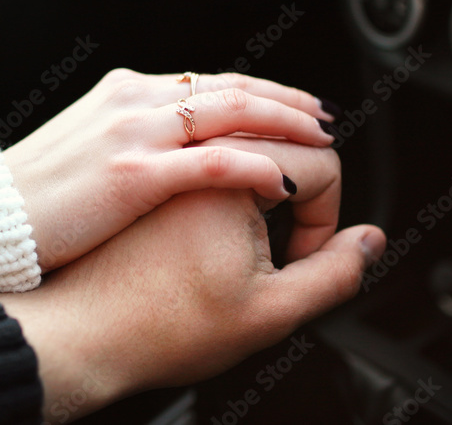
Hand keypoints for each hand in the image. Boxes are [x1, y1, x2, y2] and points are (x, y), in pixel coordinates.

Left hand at [0, 139, 384, 422]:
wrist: (78, 333)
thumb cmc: (160, 328)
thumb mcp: (264, 315)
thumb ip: (333, 275)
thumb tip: (372, 240)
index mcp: (222, 178)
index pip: (315, 161)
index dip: (329, 213)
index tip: (308, 257)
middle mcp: (188, 148)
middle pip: (274, 127)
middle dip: (307, 163)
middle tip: (312, 205)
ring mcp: (159, 148)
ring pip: (231, 117)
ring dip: (269, 137)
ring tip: (288, 169)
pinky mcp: (136, 158)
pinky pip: (192, 128)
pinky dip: (224, 139)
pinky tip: (233, 164)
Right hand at [3, 68, 336, 269]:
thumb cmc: (34, 197)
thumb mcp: (85, 147)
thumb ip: (129, 136)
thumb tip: (168, 143)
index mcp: (124, 94)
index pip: (209, 81)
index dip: (261, 91)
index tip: (294, 105)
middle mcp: (134, 102)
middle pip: (232, 89)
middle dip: (286, 102)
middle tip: (324, 118)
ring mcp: (135, 134)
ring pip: (232, 114)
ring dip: (285, 125)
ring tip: (321, 142)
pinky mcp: (134, 174)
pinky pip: (214, 162)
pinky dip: (257, 167)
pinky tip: (284, 182)